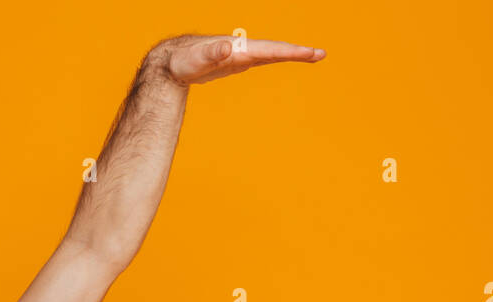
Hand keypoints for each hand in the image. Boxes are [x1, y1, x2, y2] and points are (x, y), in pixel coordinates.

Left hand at [147, 34, 325, 87]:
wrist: (172, 60)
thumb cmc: (183, 61)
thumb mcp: (196, 60)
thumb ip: (211, 53)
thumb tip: (227, 47)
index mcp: (239, 49)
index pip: (270, 49)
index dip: (291, 52)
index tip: (310, 53)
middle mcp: (242, 49)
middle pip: (275, 49)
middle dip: (298, 52)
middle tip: (321, 54)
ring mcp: (240, 55)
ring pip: (270, 53)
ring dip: (290, 54)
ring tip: (312, 56)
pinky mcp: (235, 62)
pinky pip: (261, 59)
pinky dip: (275, 58)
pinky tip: (282, 58)